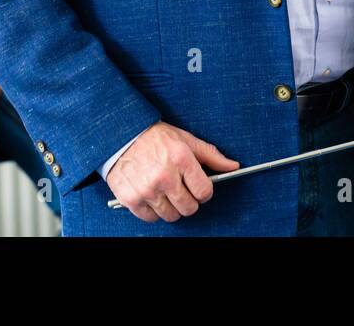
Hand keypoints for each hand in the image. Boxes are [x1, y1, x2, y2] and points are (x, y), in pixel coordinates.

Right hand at [105, 122, 239, 222]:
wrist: (121, 135)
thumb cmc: (155, 138)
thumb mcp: (186, 140)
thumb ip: (211, 155)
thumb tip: (233, 166)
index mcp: (181, 159)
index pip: (204, 192)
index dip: (204, 192)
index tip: (198, 188)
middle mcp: (164, 176)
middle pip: (189, 208)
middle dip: (188, 201)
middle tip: (180, 189)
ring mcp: (147, 189)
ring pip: (171, 216)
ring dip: (170, 207)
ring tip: (164, 191)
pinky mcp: (131, 198)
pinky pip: (151, 218)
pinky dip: (152, 211)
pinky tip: (151, 195)